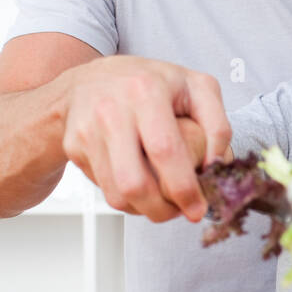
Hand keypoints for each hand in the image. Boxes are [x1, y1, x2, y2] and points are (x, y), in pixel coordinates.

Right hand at [61, 56, 231, 222]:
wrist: (90, 79)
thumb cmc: (148, 83)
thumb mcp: (195, 86)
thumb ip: (217, 124)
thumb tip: (216, 165)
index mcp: (145, 91)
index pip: (165, 151)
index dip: (184, 188)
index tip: (197, 208)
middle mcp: (112, 110)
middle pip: (134, 182)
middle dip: (161, 210)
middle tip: (178, 212)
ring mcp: (87, 129)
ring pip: (117, 194)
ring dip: (144, 210)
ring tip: (161, 201)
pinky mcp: (74, 147)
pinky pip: (103, 189)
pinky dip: (126, 198)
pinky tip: (139, 184)